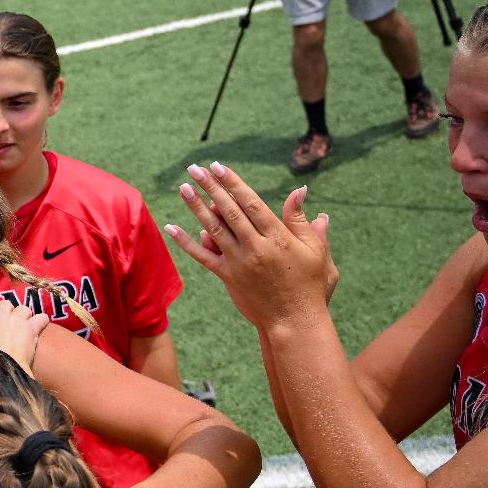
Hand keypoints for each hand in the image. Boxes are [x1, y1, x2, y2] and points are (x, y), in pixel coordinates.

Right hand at [0, 298, 47, 373]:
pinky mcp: (31, 329)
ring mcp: (16, 320)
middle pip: (7, 304)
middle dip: (8, 313)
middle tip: (8, 326)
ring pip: (24, 309)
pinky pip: (41, 318)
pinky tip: (39, 328)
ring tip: (23, 328)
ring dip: (24, 317)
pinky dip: (41, 322)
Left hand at [165, 162, 336, 327]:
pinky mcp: (228, 277)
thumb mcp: (315, 250)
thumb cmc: (309, 285)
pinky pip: (203, 256)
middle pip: (229, 211)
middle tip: (195, 169)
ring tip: (184, 188)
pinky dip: (186, 242)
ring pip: (213, 229)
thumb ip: (301, 220)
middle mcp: (256, 247)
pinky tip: (171, 227)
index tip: (219, 167)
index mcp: (278, 237)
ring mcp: (239, 262)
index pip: (251, 203)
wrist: (294, 321)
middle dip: (211, 188)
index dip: (233, 183)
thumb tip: (301, 190)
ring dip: (197, 207)